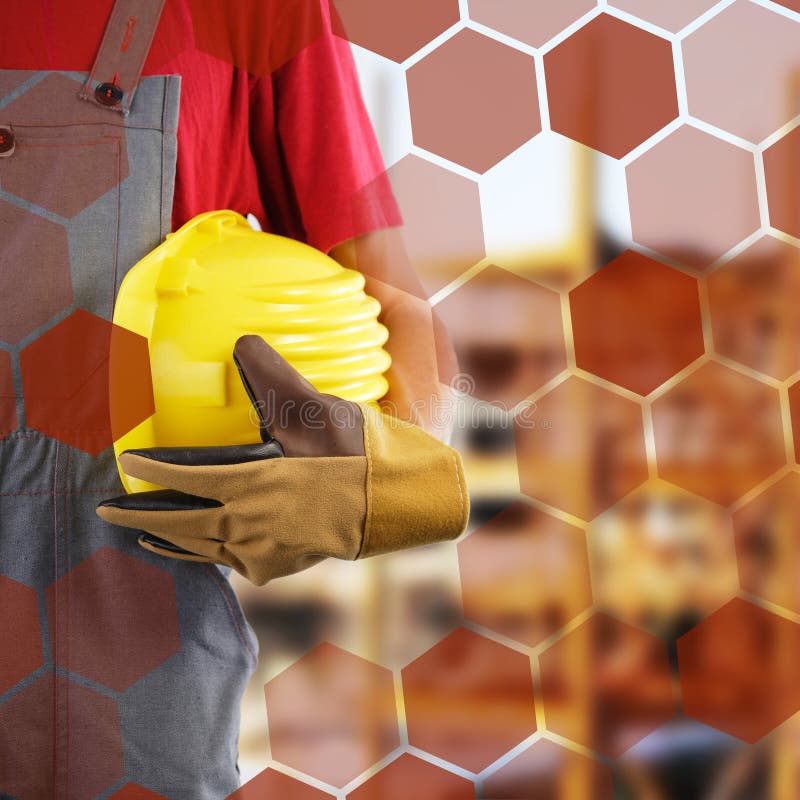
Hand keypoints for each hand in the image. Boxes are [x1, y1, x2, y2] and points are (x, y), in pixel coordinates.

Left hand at [97, 336, 468, 584]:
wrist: (395, 505)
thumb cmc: (358, 457)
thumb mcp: (319, 410)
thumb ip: (274, 378)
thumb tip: (243, 342)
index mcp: (255, 485)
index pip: (186, 480)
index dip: (151, 474)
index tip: (125, 466)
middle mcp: (250, 523)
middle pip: (179, 524)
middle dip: (137, 517)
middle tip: (105, 511)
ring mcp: (262, 550)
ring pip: (199, 549)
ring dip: (165, 541)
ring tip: (140, 534)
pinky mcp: (277, 565)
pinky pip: (226, 562)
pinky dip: (201, 555)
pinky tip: (194, 551)